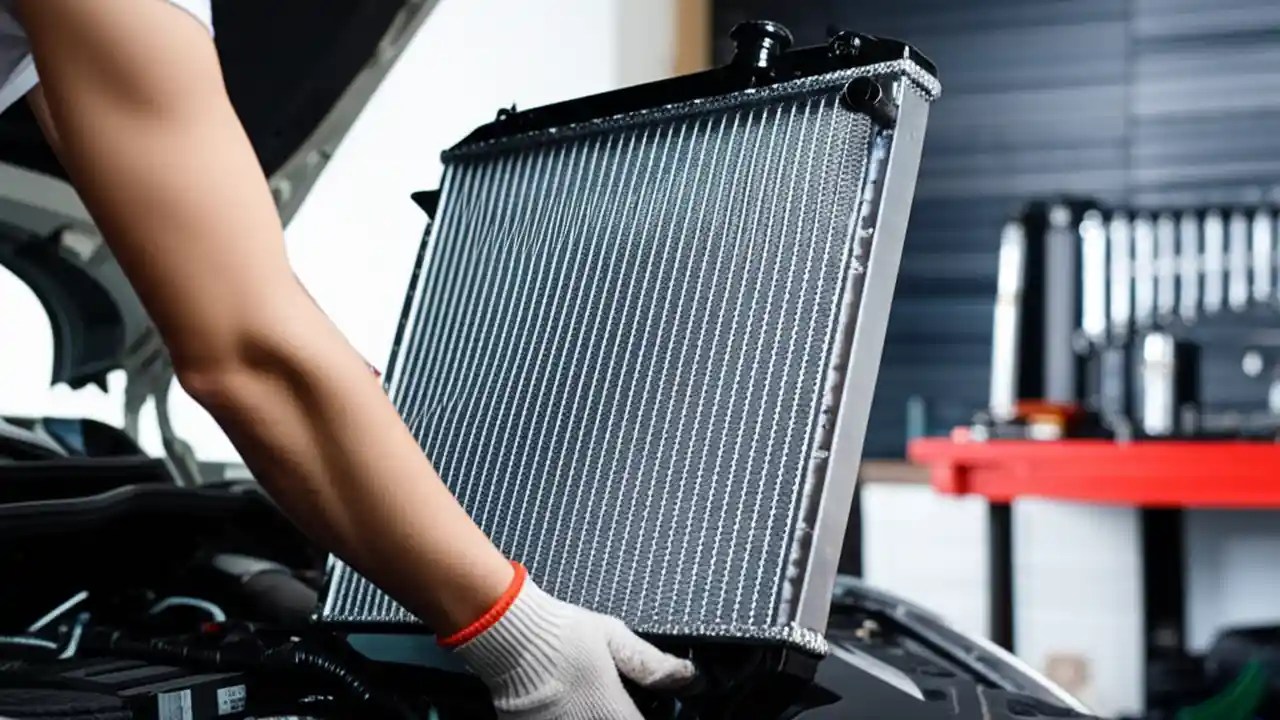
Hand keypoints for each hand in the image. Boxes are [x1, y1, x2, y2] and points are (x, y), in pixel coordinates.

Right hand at [446, 564, 696, 719]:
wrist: (507, 635)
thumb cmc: (562, 633)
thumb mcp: (614, 639)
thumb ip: (652, 664)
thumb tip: (690, 677)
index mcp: (612, 714)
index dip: (648, 718)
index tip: (642, 710)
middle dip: (619, 717)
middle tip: (615, 705)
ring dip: (593, 717)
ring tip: (590, 702)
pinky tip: (568, 706)